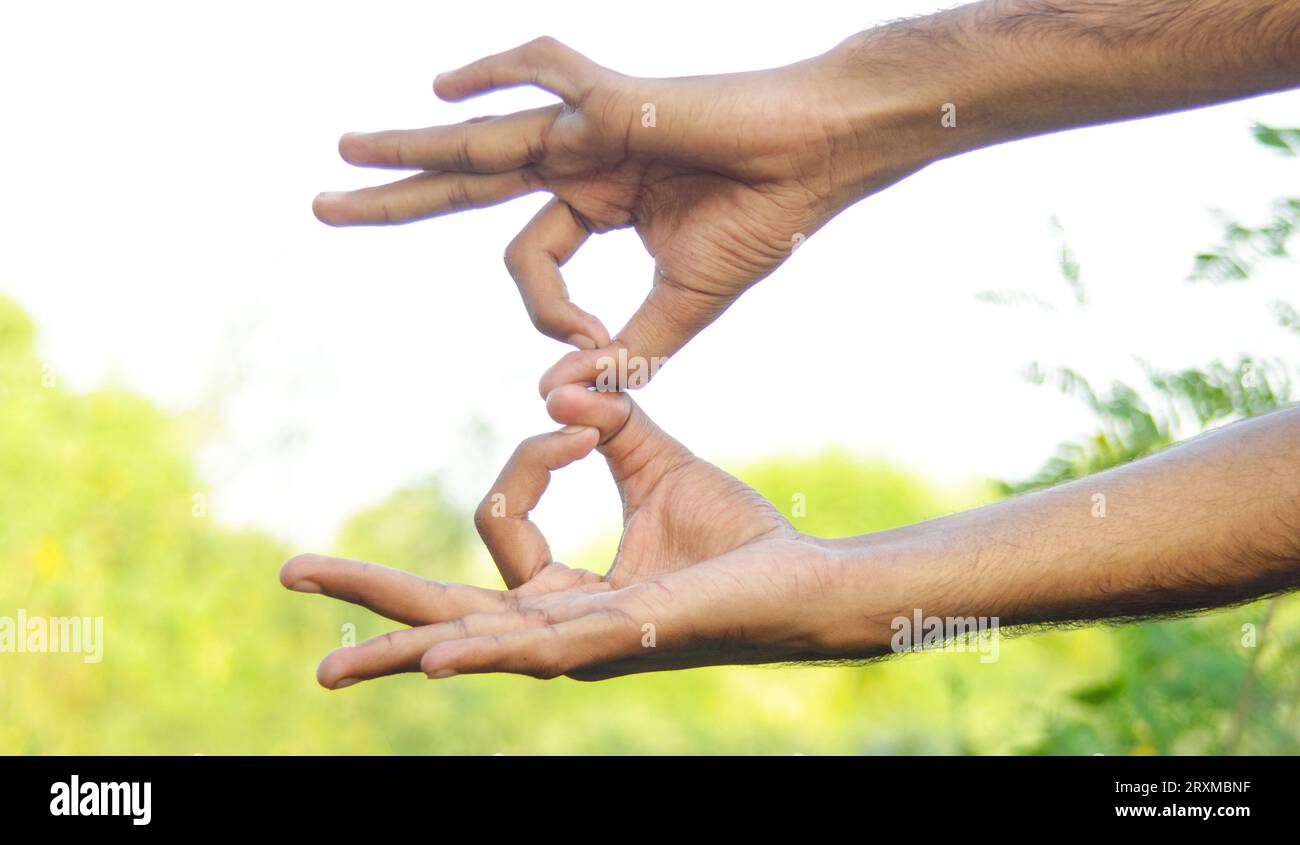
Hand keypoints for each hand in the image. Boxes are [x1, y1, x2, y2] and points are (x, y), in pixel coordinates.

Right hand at [280, 385, 871, 685]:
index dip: (530, 462)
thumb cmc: (738, 538)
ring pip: (475, 643)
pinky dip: (487, 652)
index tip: (582, 425)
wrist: (810, 579)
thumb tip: (560, 396)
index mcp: (565, 593)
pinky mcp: (627, 641)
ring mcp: (588, 643)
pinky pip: (545, 649)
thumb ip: (609, 427)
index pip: (497, 524)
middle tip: (291, 576)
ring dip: (400, 647)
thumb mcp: (659, 465)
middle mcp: (562, 626)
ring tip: (332, 665)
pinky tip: (436, 661)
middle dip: (369, 600)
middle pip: (447, 613)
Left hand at [313, 37, 923, 381]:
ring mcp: (593, 126)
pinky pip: (546, 74)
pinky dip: (498, 74)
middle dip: (397, 198)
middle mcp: (581, 160)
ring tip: (343, 151)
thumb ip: (627, 344)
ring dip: (412, 147)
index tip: (590, 344)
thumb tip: (566, 395)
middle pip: (469, 182)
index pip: (531, 260)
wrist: (823, 157)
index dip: (548, 313)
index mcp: (598, 201)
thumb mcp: (684, 300)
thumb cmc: (765, 220)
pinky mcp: (617, 100)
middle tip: (323, 205)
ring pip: (485, 138)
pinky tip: (442, 87)